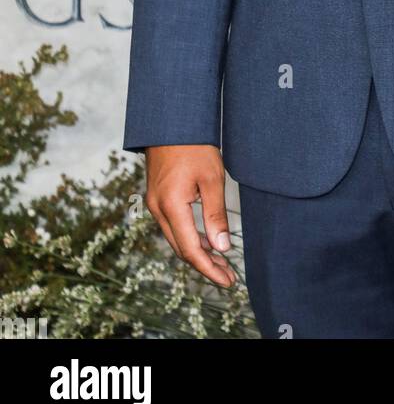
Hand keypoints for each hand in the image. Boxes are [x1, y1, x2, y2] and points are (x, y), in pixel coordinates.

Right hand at [145, 145, 235, 287]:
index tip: (228, 282)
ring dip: (198, 253)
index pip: (190, 249)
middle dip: (205, 266)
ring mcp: (155, 204)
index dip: (209, 269)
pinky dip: (191, 238)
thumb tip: (222, 247)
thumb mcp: (211, 178)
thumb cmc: (193, 145)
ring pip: (177, 239)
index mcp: (170, 205)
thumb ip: (215, 214)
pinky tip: (207, 242)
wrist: (171, 121)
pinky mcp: (158, 198)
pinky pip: (174, 226)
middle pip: (181, 249)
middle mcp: (158, 209)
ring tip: (222, 264)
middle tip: (229, 278)